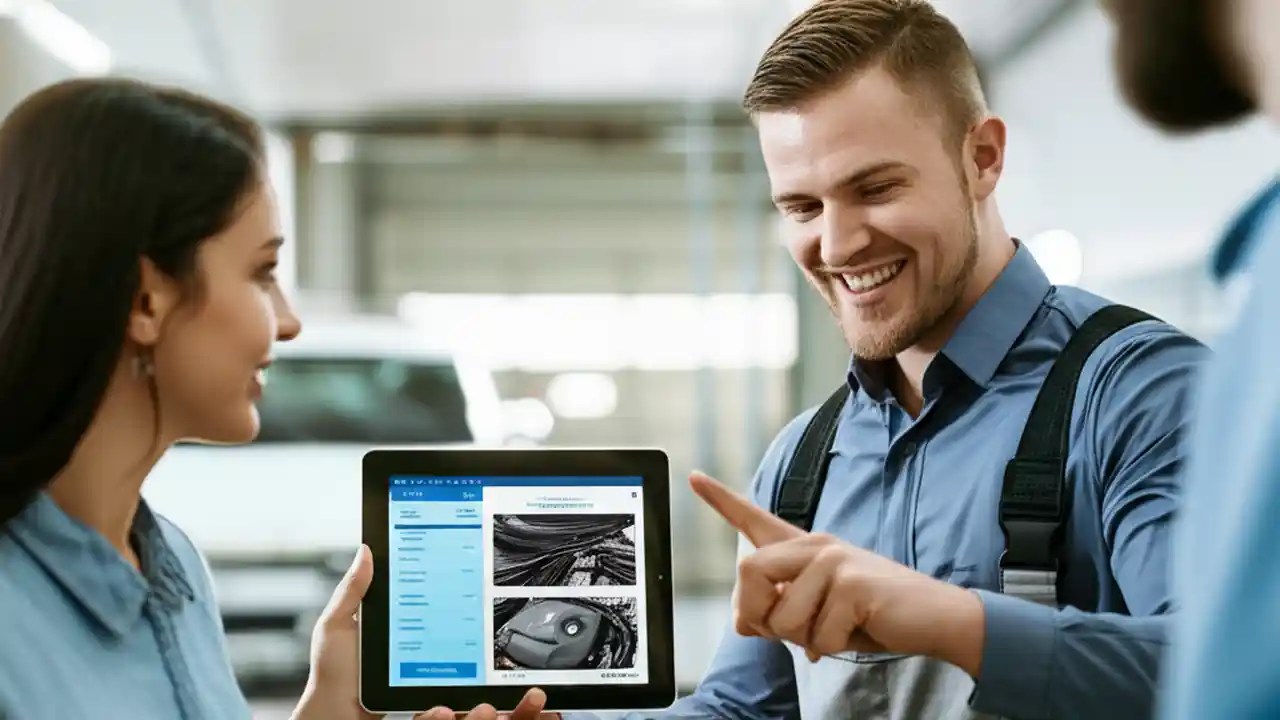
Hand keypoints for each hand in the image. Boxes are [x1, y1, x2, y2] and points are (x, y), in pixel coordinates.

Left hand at [291, 545, 556, 719]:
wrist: (327, 718)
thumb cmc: (333, 679)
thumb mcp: (339, 630)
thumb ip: (354, 594)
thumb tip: (367, 551)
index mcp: (435, 658)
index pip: (480, 658)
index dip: (509, 663)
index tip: (528, 667)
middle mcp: (442, 685)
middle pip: (493, 697)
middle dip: (519, 706)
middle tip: (535, 695)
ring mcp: (438, 708)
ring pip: (482, 717)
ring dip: (494, 716)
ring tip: (485, 709)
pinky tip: (442, 710)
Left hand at [689, 471, 986, 675]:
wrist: (933, 620)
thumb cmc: (870, 617)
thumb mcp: (815, 615)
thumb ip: (777, 610)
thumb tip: (745, 621)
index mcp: (803, 548)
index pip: (755, 519)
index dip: (721, 500)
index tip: (694, 476)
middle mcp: (815, 545)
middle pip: (748, 573)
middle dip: (760, 614)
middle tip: (793, 631)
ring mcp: (835, 560)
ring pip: (781, 615)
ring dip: (805, 639)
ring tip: (837, 627)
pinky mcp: (853, 583)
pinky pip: (817, 635)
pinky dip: (832, 648)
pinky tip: (857, 631)